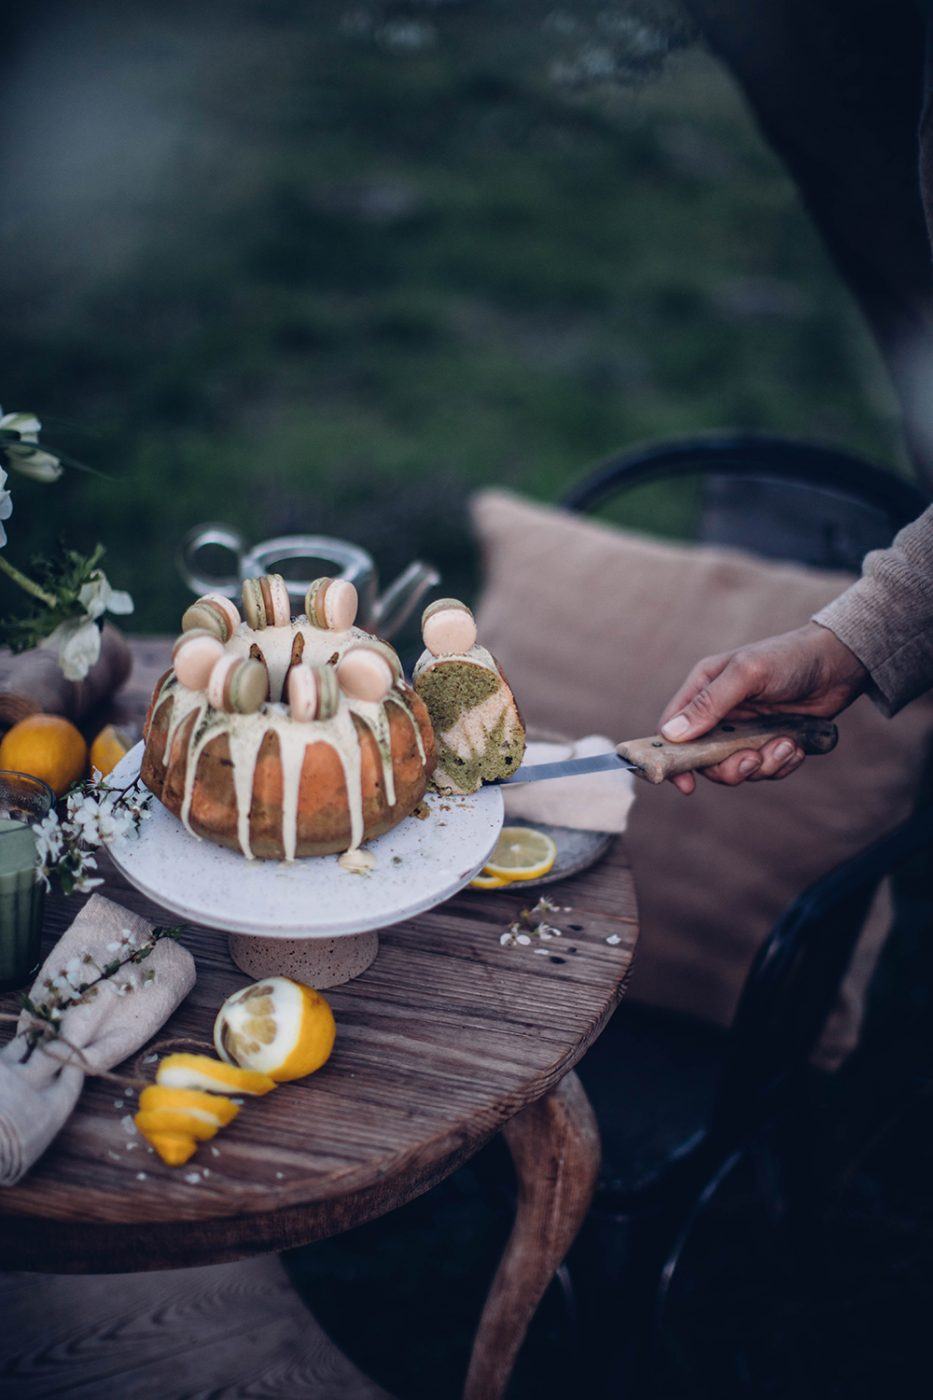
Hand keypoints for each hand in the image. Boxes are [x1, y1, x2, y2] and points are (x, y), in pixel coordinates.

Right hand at [657, 622, 867, 793]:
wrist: (839, 664)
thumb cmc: (789, 657)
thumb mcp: (747, 674)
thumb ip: (710, 703)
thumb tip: (672, 733)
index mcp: (703, 688)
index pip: (672, 730)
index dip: (673, 758)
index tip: (685, 784)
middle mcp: (720, 712)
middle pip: (705, 759)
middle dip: (729, 767)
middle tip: (753, 760)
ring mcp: (745, 729)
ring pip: (737, 768)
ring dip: (764, 765)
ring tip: (787, 745)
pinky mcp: (769, 741)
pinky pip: (766, 769)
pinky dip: (782, 764)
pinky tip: (797, 745)